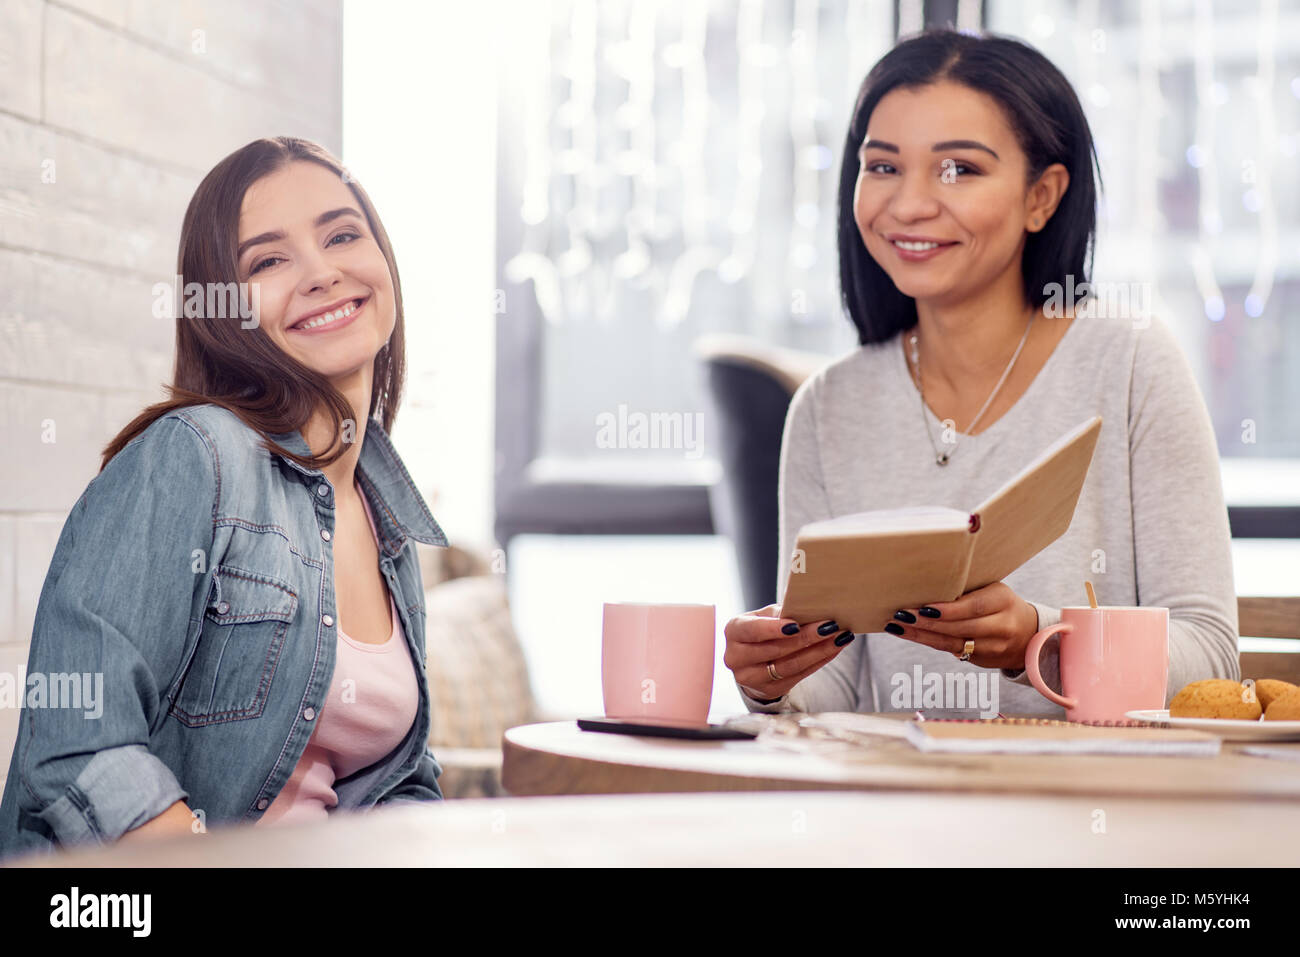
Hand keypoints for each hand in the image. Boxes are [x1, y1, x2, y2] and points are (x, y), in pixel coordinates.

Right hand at [724, 604, 855, 699]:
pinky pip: (798, 676)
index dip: (774, 629)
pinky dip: (818, 662)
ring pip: (789, 665)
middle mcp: (736, 657)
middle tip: (830, 626)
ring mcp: (751, 677)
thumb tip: (807, 605)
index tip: (797, 624)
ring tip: (839, 638)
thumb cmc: (762, 629)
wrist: (753, 660)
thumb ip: (780, 612)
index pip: (753, 630)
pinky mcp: (768, 690)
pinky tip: (833, 650)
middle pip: (775, 649)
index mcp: (733, 631)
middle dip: (806, 637)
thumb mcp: (764, 616)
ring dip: (818, 651)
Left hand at [881, 582, 1038, 670]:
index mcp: (1003, 601)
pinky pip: (950, 651)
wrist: (1029, 634)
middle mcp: (1002, 626)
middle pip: (960, 627)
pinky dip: (927, 642)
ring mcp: (994, 647)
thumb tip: (925, 585)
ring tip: (896, 626)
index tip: (922, 607)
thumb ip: (967, 590)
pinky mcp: (982, 660)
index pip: (974, 607)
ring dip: (921, 635)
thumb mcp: (992, 590)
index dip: (948, 610)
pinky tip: (908, 634)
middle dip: (927, 623)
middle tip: (900, 616)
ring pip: (953, 643)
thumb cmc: (999, 603)